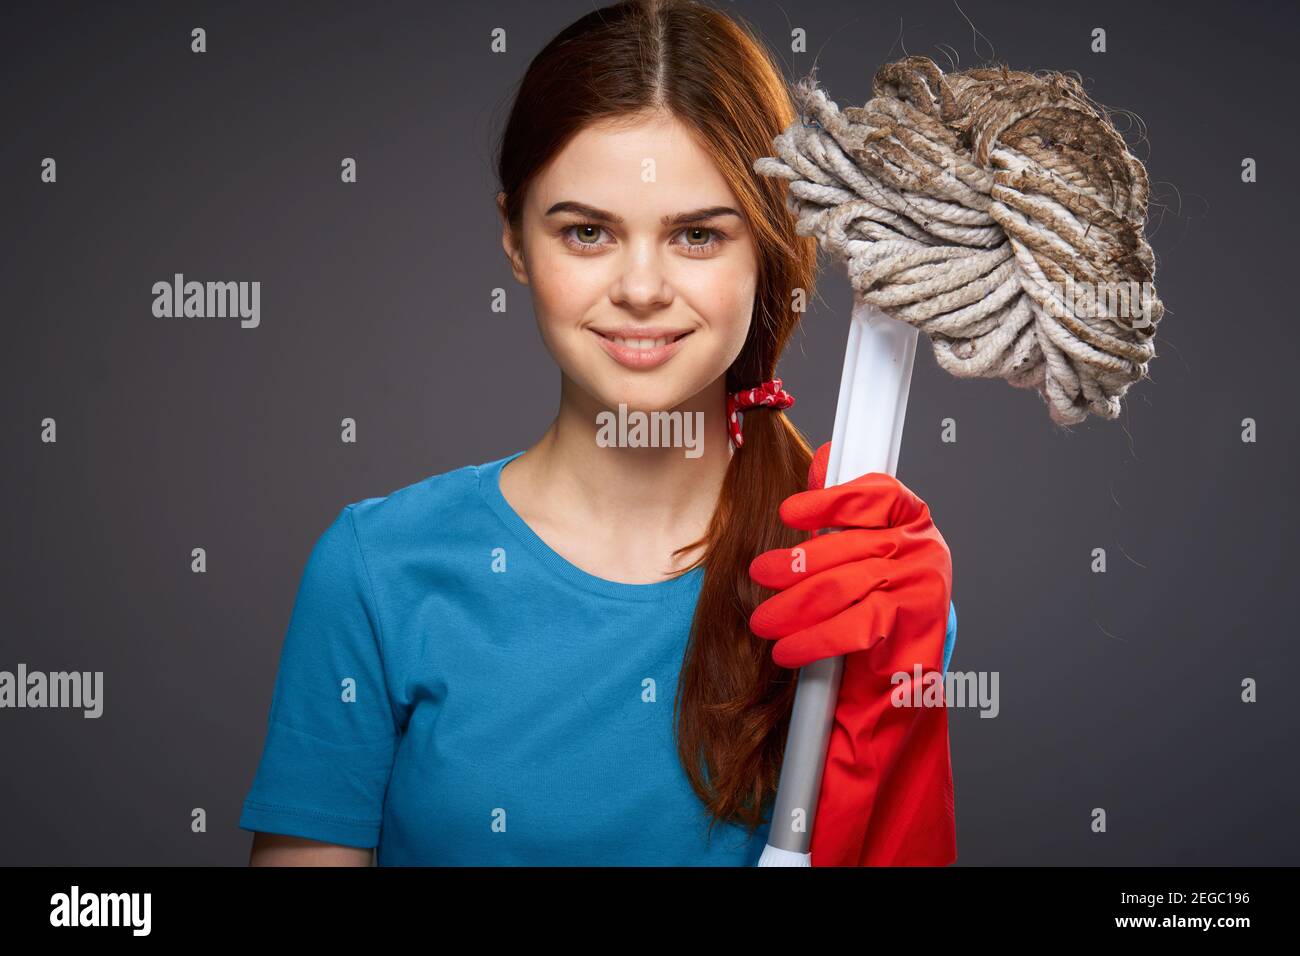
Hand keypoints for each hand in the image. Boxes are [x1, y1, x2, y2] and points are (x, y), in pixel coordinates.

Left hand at [747, 441, 951, 669]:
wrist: (906, 668)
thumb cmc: (877, 599)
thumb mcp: (860, 551)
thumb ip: (842, 509)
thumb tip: (826, 457)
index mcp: (912, 518)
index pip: (877, 494)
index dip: (831, 500)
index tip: (788, 512)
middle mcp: (924, 547)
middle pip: (850, 546)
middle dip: (795, 563)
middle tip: (759, 574)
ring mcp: (922, 587)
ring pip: (845, 587)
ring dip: (794, 605)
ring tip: (764, 621)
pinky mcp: (915, 628)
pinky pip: (854, 627)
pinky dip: (813, 640)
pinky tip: (787, 649)